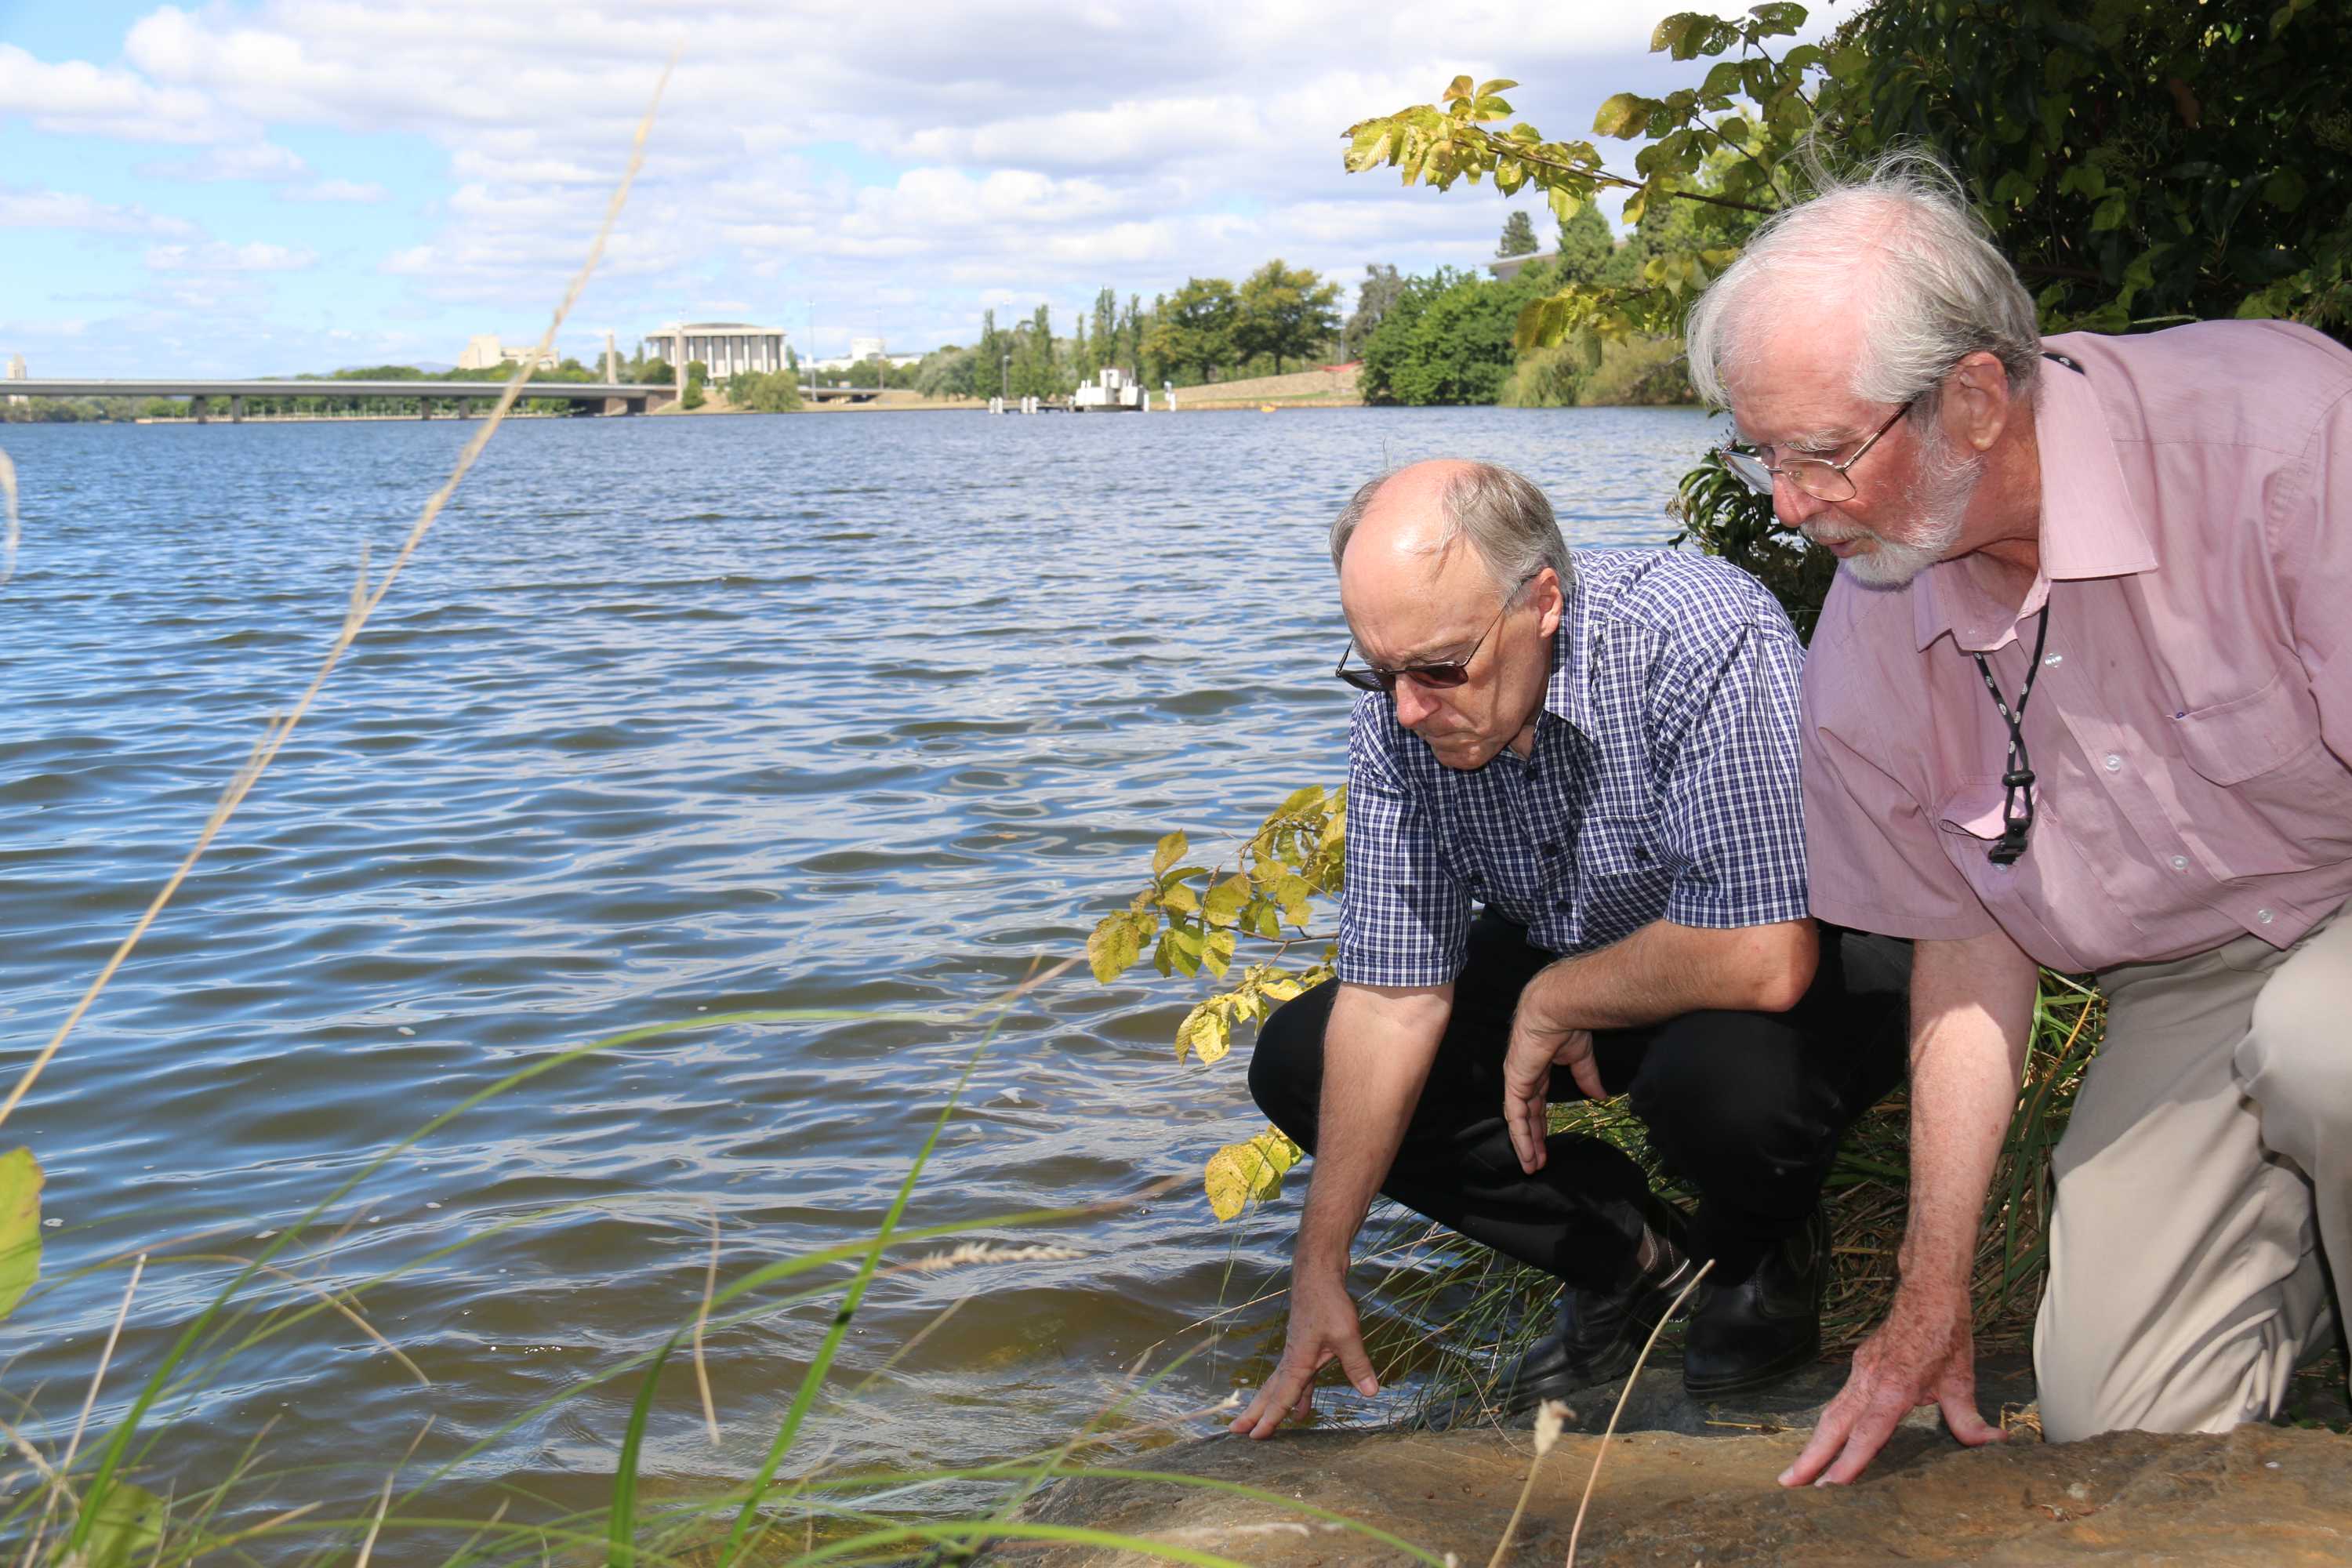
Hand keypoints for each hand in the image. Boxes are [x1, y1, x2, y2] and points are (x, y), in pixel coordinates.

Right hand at [1228, 1270, 1378, 1439]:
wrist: (1319, 1275)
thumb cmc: (1329, 1303)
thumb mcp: (1347, 1335)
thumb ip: (1357, 1365)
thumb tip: (1371, 1391)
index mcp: (1297, 1361)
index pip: (1281, 1396)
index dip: (1270, 1418)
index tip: (1255, 1437)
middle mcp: (1292, 1360)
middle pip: (1269, 1392)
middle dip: (1254, 1413)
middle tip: (1235, 1432)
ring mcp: (1297, 1354)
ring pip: (1279, 1386)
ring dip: (1270, 1405)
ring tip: (1261, 1426)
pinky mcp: (1305, 1348)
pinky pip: (1295, 1379)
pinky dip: (1295, 1395)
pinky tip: (1301, 1409)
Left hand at [1503, 984, 1599, 1173]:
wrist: (1556, 1011)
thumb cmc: (1567, 1026)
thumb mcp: (1580, 1058)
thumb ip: (1587, 1078)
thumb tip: (1601, 1098)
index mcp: (1537, 1071)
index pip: (1537, 1104)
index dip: (1541, 1125)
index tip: (1547, 1145)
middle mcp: (1524, 1079)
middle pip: (1526, 1116)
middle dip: (1532, 1140)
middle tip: (1537, 1163)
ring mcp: (1517, 1082)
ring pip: (1518, 1121)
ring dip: (1525, 1144)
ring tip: (1531, 1166)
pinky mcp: (1515, 1084)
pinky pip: (1516, 1116)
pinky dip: (1521, 1136)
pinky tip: (1528, 1153)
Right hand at [1779, 1284, 2003, 1485]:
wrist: (1928, 1290)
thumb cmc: (1945, 1333)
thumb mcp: (1962, 1379)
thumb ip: (1968, 1418)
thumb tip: (1992, 1443)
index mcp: (1894, 1387)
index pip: (1867, 1433)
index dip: (1849, 1461)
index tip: (1830, 1486)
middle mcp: (1869, 1380)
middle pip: (1833, 1425)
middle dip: (1810, 1456)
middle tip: (1787, 1483)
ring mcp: (1860, 1371)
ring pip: (1831, 1413)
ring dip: (1813, 1443)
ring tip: (1795, 1470)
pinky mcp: (1859, 1364)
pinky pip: (1839, 1399)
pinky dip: (1828, 1424)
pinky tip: (1824, 1439)